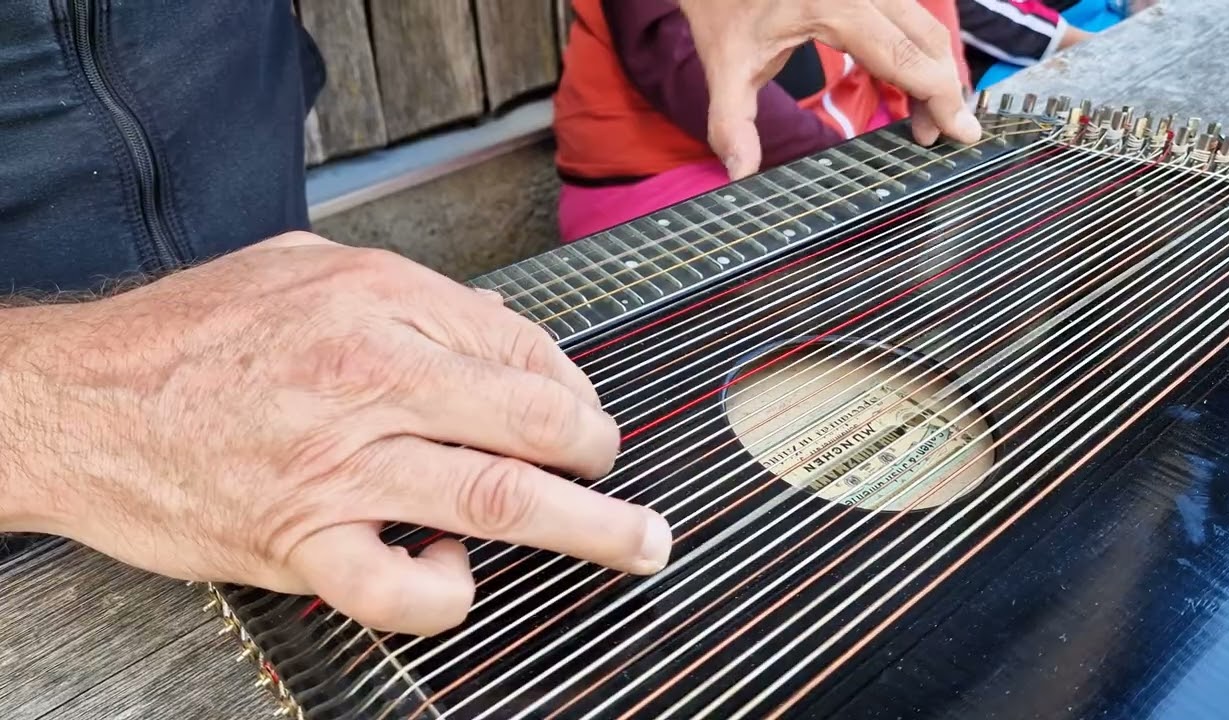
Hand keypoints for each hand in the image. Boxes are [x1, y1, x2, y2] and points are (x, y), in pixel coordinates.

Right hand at [7, 233, 670, 635]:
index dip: (573, 387)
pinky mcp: (300, 543)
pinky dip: (449, 591)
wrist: (75, 398)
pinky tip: (457, 575)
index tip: (580, 413)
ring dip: (588, 528)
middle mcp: (370, 381)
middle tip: (620, 475)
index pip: (522, 349)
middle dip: (601, 454)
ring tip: (637, 543)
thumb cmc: (188, 332)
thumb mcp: (304, 266)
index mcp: (378, 304)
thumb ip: (409, 294)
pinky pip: (400, 589)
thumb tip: (499, 328)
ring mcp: (339, 468)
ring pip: (497, 500)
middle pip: (534, 421)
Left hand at [679, 0, 982, 178]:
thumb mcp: (725, 66)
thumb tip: (740, 172)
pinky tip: (907, 84)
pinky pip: (908, 14)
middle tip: (936, 136)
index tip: (961, 132)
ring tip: (922, 118)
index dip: (939, 96)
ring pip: (923, 24)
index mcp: (834, 8)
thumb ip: (732, 123)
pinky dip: (916, 50)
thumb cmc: (723, 8)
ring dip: (931, 71)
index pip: (905, 57)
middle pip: (926, 40)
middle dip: (940, 91)